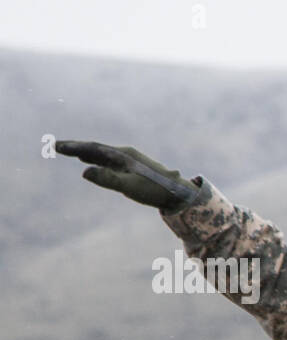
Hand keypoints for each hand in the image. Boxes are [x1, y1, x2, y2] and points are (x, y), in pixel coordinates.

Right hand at [56, 141, 198, 213]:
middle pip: (95, 148)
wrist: (179, 193)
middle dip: (75, 148)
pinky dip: (95, 160)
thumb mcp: (130, 187)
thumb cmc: (155, 191)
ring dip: (84, 152)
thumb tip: (84, 171)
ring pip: (101, 154)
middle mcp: (125, 154)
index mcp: (123, 155)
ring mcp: (129, 161)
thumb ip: (108, 180)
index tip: (57, 146)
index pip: (94, 148)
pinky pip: (108, 162)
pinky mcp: (131, 169)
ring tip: (69, 151)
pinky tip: (90, 163)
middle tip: (56, 146)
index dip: (74, 147)